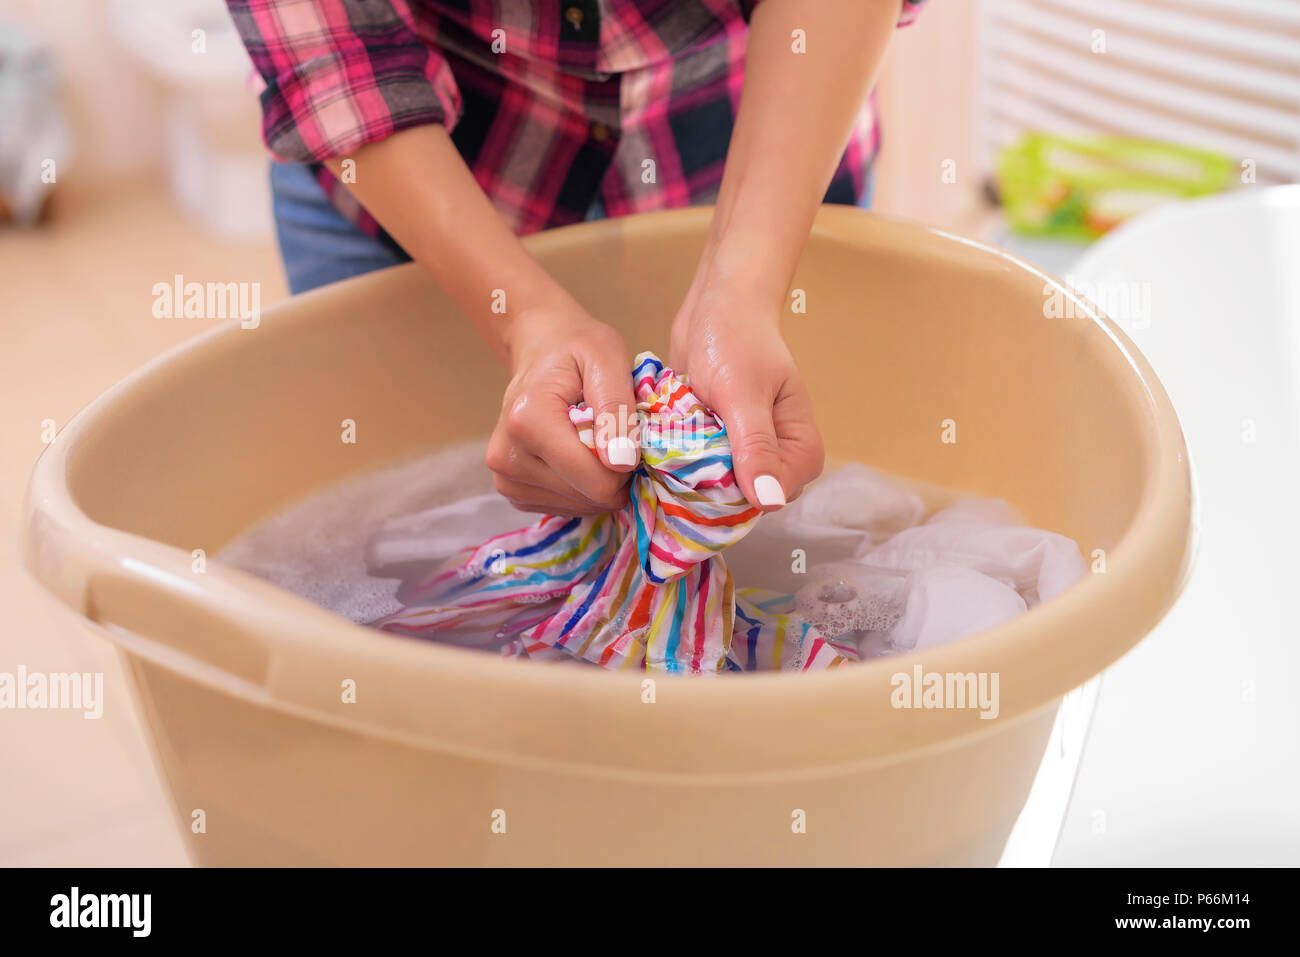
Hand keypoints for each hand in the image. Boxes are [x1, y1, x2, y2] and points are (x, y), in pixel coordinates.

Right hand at [488, 302, 639, 515]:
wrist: (542, 349)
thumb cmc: (578, 348)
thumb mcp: (607, 359)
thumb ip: (617, 408)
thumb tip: (621, 463)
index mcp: (528, 420)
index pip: (596, 480)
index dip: (626, 464)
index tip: (627, 434)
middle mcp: (506, 455)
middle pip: (588, 496)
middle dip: (613, 472)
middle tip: (613, 435)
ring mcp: (504, 476)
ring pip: (579, 506)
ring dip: (598, 480)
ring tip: (592, 440)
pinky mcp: (510, 489)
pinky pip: (563, 507)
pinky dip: (581, 488)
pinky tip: (577, 454)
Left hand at [669, 272, 823, 511]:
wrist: (716, 303)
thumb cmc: (736, 338)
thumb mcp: (743, 393)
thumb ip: (756, 445)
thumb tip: (769, 500)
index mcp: (799, 447)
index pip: (772, 497)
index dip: (737, 493)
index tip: (701, 473)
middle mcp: (776, 454)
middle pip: (743, 498)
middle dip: (709, 484)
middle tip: (679, 454)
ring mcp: (744, 450)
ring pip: (717, 486)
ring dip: (691, 472)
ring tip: (670, 444)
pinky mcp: (717, 443)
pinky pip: (699, 469)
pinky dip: (681, 459)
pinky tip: (664, 442)